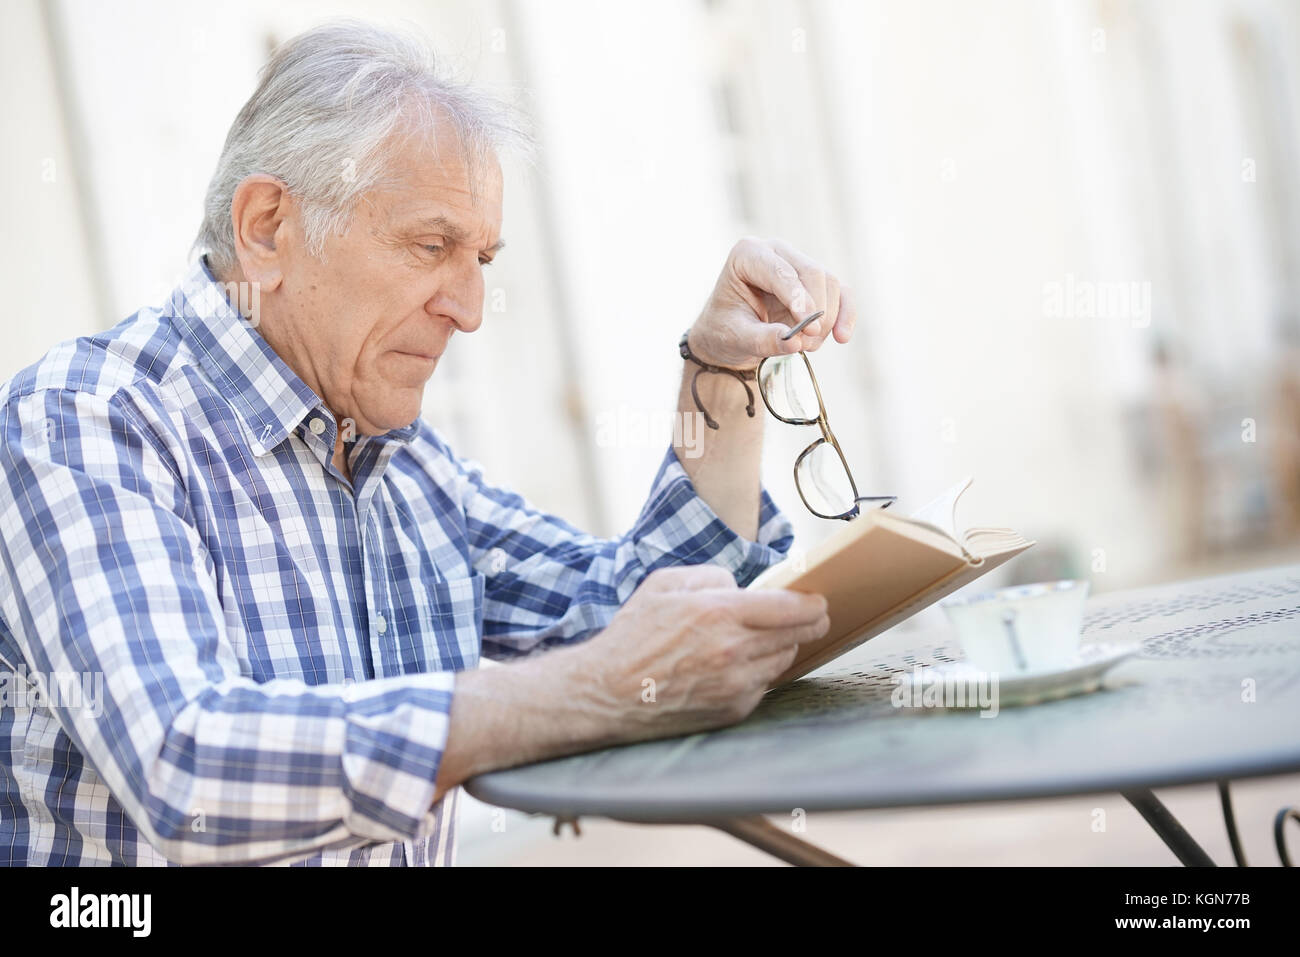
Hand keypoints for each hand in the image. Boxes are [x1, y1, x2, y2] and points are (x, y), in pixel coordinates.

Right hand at [573, 565, 829, 739]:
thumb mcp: (665, 585)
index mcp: (719, 613)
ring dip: (782, 647)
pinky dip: (759, 673)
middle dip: (812, 624)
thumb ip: (711, 576)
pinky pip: (763, 686)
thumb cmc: (633, 635)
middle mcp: (733, 650)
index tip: (820, 602)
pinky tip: (738, 666)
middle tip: (816, 618)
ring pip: (783, 661)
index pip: (789, 608)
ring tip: (766, 639)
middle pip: (797, 635)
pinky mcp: (732, 710)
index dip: (813, 604)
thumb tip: (743, 586)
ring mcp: (735, 684)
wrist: (607, 692)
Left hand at [686, 237, 856, 368]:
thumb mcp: (735, 337)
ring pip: (830, 283)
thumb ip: (761, 339)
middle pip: (812, 273)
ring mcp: (798, 263)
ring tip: (806, 345)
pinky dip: (845, 314)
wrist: (729, 335)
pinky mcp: (815, 282)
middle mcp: (775, 251)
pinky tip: (842, 337)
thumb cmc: (725, 330)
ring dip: (827, 319)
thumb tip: (794, 342)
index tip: (809, 328)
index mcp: (747, 254)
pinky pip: (841, 293)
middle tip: (807, 342)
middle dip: (816, 311)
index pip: (781, 272)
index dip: (799, 298)